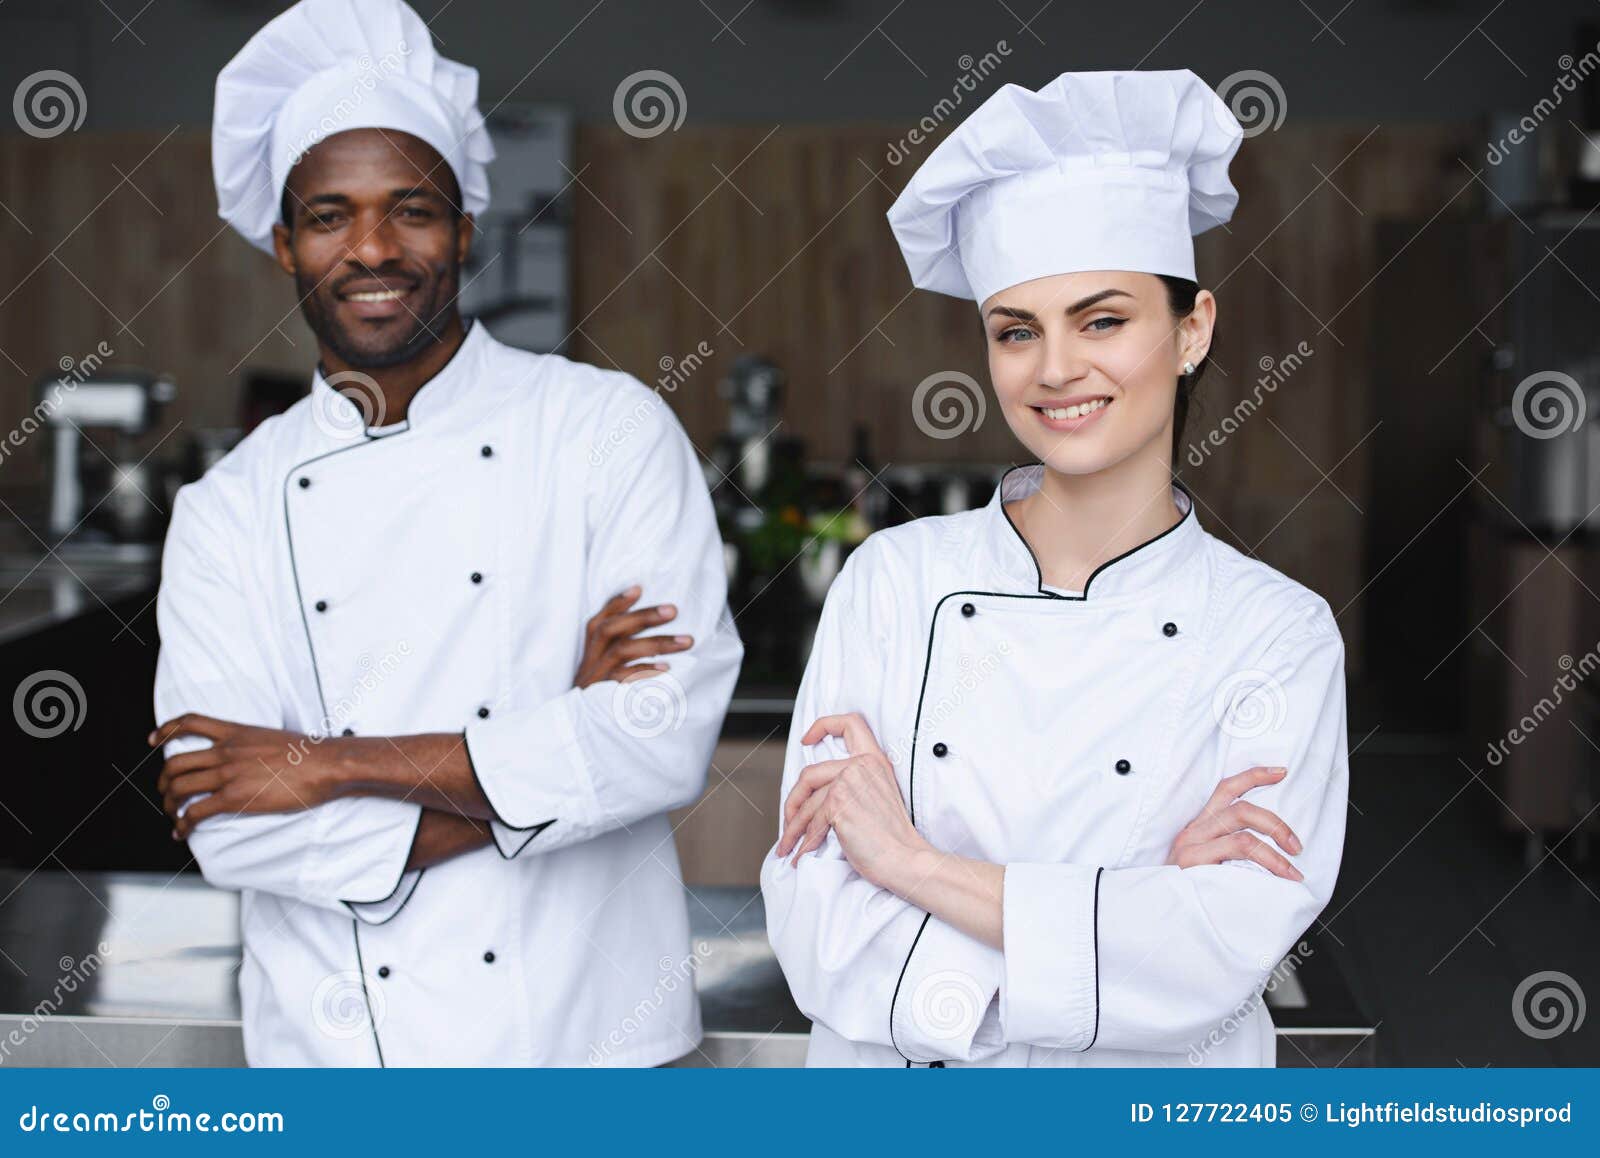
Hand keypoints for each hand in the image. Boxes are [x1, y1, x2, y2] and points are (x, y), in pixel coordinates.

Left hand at [151, 714, 336, 838]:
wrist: (325, 764)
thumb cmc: (310, 754)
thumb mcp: (275, 738)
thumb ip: (255, 744)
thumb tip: (253, 756)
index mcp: (236, 732)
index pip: (190, 722)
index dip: (165, 730)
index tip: (153, 740)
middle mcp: (226, 751)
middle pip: (176, 762)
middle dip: (164, 781)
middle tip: (166, 792)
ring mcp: (228, 774)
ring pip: (179, 787)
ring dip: (169, 804)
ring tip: (173, 814)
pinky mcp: (234, 798)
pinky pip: (195, 812)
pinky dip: (182, 824)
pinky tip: (182, 831)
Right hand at [575, 585, 692, 687]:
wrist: (580, 721)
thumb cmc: (602, 684)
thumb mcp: (606, 659)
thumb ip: (622, 638)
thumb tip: (650, 612)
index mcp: (592, 646)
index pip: (600, 619)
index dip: (617, 603)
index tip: (639, 588)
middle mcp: (591, 658)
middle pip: (611, 630)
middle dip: (642, 617)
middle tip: (673, 610)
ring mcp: (596, 676)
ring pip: (621, 651)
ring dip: (655, 643)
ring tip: (686, 641)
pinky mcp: (603, 695)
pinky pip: (624, 680)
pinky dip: (645, 671)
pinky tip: (666, 667)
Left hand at [774, 712, 927, 889]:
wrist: (905, 858)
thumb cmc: (891, 838)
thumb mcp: (876, 797)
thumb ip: (853, 784)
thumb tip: (815, 797)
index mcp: (873, 760)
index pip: (850, 724)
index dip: (823, 726)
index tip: (807, 739)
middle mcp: (861, 766)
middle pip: (810, 774)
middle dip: (792, 802)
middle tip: (788, 821)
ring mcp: (848, 782)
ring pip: (806, 804)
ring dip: (793, 830)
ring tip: (789, 846)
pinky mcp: (838, 803)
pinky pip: (812, 823)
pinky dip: (803, 843)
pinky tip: (801, 855)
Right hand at [1165, 765, 1303, 880]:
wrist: (1156, 912)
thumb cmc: (1186, 890)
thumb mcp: (1204, 863)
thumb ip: (1226, 851)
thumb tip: (1271, 850)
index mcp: (1199, 826)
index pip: (1226, 789)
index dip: (1254, 776)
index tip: (1281, 772)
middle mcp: (1194, 831)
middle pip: (1241, 809)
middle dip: (1275, 825)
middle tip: (1296, 846)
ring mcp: (1192, 846)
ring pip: (1243, 834)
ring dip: (1274, 851)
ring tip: (1292, 871)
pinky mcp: (1193, 863)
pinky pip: (1236, 852)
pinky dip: (1262, 863)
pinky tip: (1276, 881)